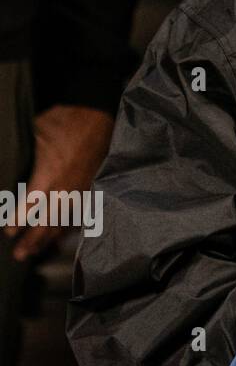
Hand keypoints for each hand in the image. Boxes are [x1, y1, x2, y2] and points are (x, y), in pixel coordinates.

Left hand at [2, 105, 113, 261]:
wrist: (97, 110)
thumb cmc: (63, 119)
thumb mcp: (33, 135)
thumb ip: (22, 158)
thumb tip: (6, 167)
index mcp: (49, 177)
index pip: (29, 208)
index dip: (17, 222)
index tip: (8, 232)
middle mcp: (67, 188)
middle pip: (48, 222)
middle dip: (33, 239)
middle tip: (20, 255)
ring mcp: (83, 187)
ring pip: (66, 219)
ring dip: (51, 236)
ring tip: (40, 249)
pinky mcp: (94, 184)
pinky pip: (82, 211)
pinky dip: (72, 224)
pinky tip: (65, 232)